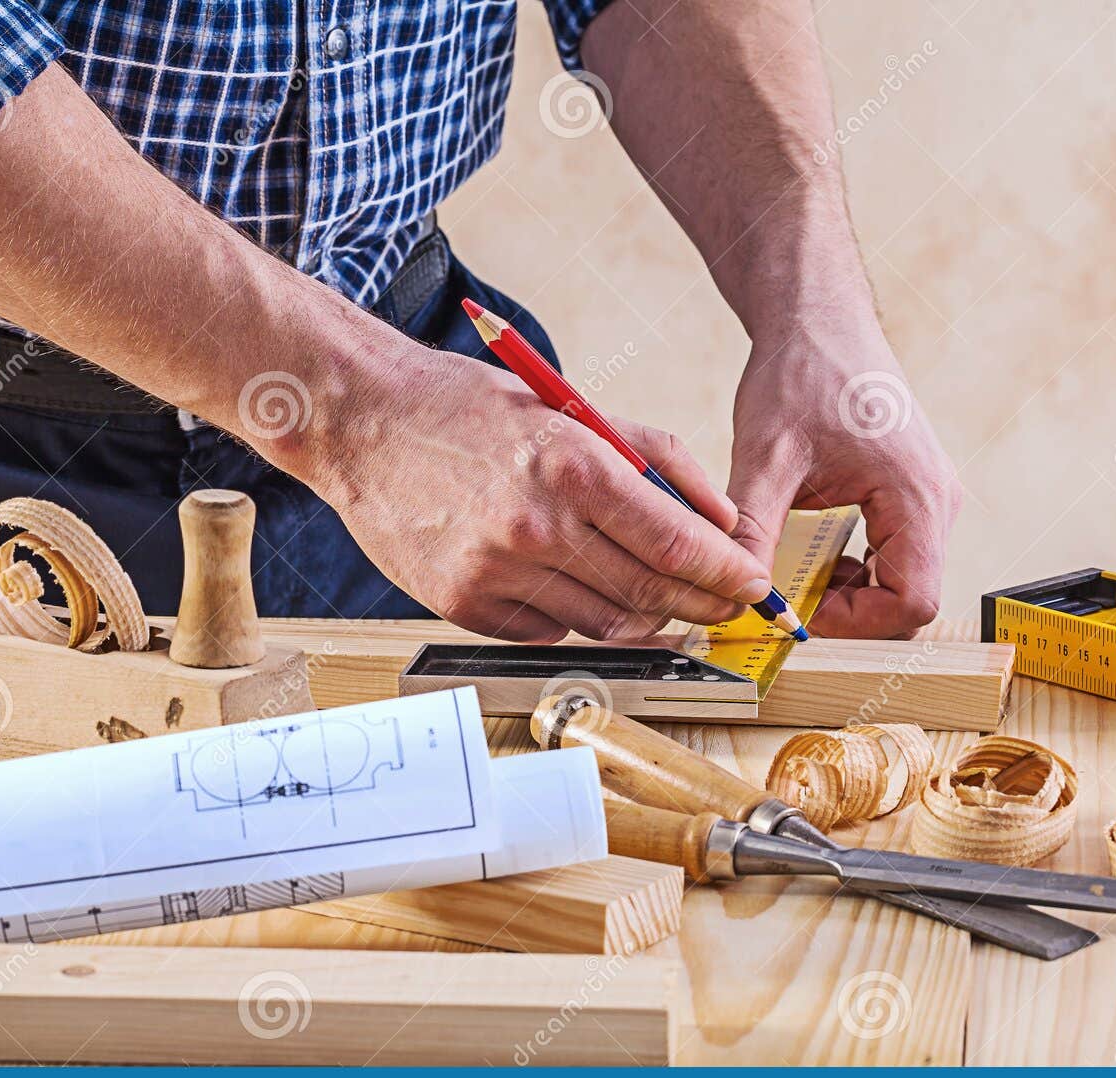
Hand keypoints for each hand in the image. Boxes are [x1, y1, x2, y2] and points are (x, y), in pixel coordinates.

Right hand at [299, 344, 770, 641]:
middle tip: (728, 606)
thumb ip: (657, 457)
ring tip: (669, 603)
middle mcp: (536, 527)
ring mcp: (496, 572)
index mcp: (572, 468)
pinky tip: (588, 593)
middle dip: (703, 604)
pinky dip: (581, 619)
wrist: (362, 421)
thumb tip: (721, 517)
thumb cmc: (470, 408)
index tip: (753, 585)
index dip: (727, 574)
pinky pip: (549, 631)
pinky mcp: (463, 605)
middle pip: (650, 592)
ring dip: (648, 617)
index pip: (677, 543)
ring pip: (605, 623)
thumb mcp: (573, 408)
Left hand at [726, 327, 962, 638]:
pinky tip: (811, 553)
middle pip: (911, 597)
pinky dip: (854, 569)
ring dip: (851, 592)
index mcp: (918, 496)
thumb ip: (752, 533)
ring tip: (795, 573)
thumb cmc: (802, 371)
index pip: (914, 602)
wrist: (818, 317)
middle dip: (850, 612)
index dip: (856, 624)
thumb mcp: (765, 458)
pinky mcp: (910, 493)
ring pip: (902, 579)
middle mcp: (937, 501)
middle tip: (790, 600)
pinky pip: (894, 554)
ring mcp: (928, 498)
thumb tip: (737, 595)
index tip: (800, 612)